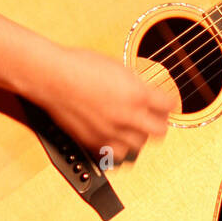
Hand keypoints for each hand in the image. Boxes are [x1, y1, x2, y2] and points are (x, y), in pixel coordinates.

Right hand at [34, 45, 172, 164]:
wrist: (52, 76)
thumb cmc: (80, 65)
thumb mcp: (118, 67)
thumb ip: (136, 84)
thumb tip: (147, 93)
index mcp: (137, 94)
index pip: (169, 105)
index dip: (169, 102)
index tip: (166, 102)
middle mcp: (127, 116)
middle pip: (159, 131)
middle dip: (159, 122)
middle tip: (154, 117)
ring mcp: (110, 131)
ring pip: (139, 146)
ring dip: (140, 136)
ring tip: (134, 128)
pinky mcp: (94, 141)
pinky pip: (116, 155)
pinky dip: (120, 149)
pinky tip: (117, 139)